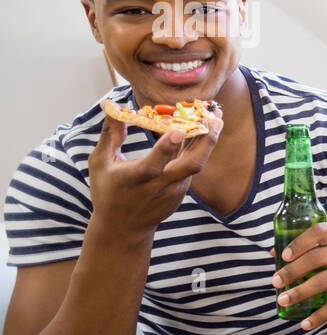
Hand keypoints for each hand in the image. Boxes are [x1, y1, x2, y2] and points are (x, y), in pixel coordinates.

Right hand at [88, 114, 222, 237]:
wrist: (125, 229)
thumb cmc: (108, 191)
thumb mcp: (101, 163)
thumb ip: (110, 135)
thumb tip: (110, 105)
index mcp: (136, 178)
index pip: (154, 164)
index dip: (166, 148)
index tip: (177, 130)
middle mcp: (159, 185)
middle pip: (191, 165)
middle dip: (207, 142)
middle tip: (216, 119)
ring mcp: (175, 189)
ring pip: (196, 163)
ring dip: (208, 141)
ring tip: (217, 118)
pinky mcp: (182, 191)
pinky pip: (191, 166)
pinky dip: (197, 148)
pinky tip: (202, 129)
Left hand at [271, 222, 326, 329]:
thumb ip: (310, 245)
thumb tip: (273, 253)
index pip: (319, 232)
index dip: (299, 243)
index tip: (283, 257)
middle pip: (316, 258)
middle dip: (292, 271)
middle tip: (275, 281)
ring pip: (323, 282)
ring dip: (299, 292)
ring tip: (283, 299)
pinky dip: (319, 315)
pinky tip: (304, 323)